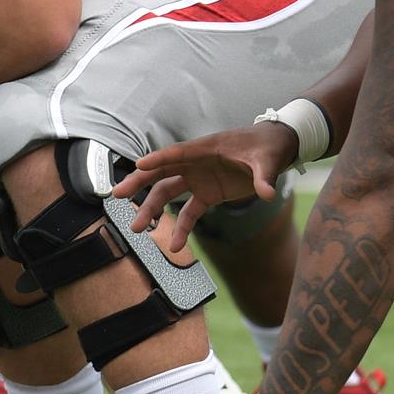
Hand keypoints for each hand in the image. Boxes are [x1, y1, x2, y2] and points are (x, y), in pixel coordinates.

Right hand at [115, 124, 298, 258]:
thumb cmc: (269, 147)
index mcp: (206, 148)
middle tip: (117, 195)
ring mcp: (199, 178)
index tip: (138, 166)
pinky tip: (174, 246)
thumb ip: (264, 177)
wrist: (276, 149)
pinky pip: (189, 212)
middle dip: (139, 183)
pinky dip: (181, 228)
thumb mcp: (268, 160)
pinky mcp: (207, 193)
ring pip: (168, 193)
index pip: (178, 153)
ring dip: (152, 209)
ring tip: (137, 229)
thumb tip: (267, 193)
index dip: (158, 159)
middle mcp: (196, 163)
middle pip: (161, 172)